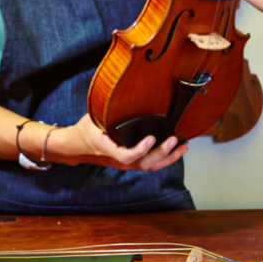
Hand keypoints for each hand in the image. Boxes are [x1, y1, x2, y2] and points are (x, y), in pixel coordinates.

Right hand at [50, 114, 187, 171]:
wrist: (79, 146)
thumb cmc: (87, 129)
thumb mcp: (93, 118)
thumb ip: (107, 112)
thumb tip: (120, 94)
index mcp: (108, 149)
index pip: (125, 156)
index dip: (139, 150)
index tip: (151, 138)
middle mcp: (119, 160)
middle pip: (143, 163)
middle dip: (162, 153)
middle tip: (174, 139)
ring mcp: (127, 164)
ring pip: (150, 166)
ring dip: (169, 157)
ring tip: (183, 146)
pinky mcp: (133, 163)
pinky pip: (150, 164)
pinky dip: (166, 158)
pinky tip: (177, 150)